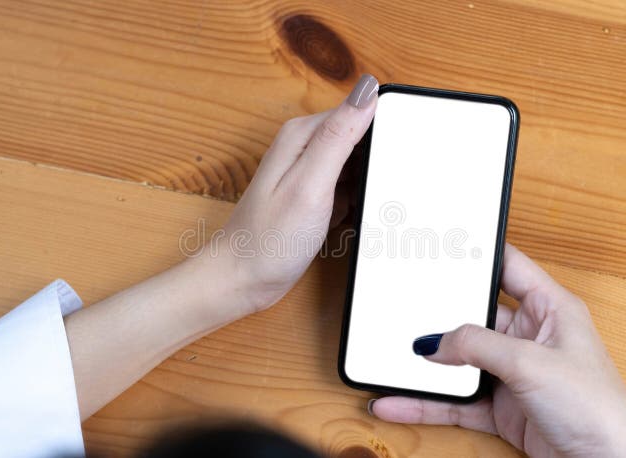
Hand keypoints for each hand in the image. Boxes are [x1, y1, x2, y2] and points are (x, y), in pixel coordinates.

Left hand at [222, 74, 378, 312]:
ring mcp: (307, 173)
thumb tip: (367, 91)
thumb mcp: (311, 183)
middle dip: (370, 166)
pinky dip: (352, 205)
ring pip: (356, 167)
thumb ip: (339, 135)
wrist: (243, 279)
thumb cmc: (269, 238)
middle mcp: (303, 148)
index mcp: (302, 134)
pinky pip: (348, 191)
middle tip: (358, 195)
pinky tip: (340, 220)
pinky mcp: (311, 196)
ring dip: (361, 188)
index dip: (379, 134)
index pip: (358, 110)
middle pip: (359, 139)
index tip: (383, 161)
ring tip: (344, 211)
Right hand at [370, 244, 625, 456]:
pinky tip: (399, 402)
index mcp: (550, 308)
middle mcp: (530, 336)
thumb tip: (434, 342)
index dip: (477, 254)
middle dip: (439, 315)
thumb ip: (477, 345)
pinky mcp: (503, 407)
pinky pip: (457, 400)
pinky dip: (428, 402)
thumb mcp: (530, 362)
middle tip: (402, 305)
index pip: (509, 266)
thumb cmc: (597, 409)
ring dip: (428, 365)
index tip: (441, 245)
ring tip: (391, 359)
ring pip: (460, 361)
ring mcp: (514, 373)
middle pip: (474, 316)